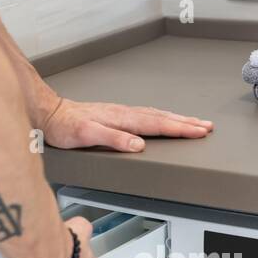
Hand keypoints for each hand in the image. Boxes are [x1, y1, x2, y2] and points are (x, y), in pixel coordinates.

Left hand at [42, 97, 212, 152]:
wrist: (51, 113)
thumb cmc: (65, 127)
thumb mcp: (86, 136)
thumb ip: (113, 139)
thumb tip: (138, 145)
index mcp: (122, 119)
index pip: (157, 124)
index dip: (180, 128)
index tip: (199, 131)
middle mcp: (125, 113)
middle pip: (162, 117)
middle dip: (186, 123)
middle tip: (207, 126)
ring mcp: (122, 112)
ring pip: (157, 115)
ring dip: (177, 119)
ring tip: (195, 122)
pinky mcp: (118, 114)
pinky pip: (147, 115)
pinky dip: (162, 117)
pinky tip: (165, 118)